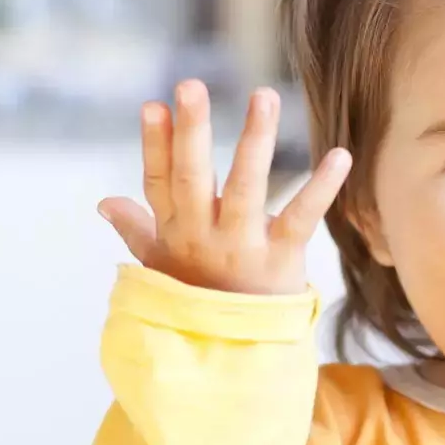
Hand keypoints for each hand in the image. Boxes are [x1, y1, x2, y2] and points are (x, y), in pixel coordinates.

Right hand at [98, 80, 351, 293]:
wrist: (237, 358)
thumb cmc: (201, 301)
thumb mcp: (162, 268)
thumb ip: (139, 229)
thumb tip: (104, 201)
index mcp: (176, 233)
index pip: (159, 183)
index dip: (155, 145)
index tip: (154, 105)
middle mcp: (204, 237)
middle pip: (192, 178)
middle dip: (190, 132)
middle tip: (191, 86)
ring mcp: (243, 246)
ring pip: (245, 188)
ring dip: (254, 141)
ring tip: (265, 96)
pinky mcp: (282, 258)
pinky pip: (302, 217)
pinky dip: (323, 187)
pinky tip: (341, 155)